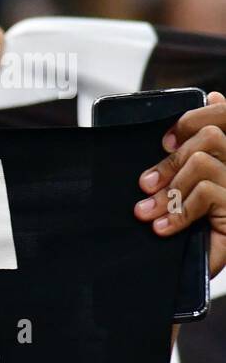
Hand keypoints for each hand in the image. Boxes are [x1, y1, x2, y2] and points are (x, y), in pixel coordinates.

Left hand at [134, 91, 225, 277]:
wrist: (200, 266)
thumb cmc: (196, 225)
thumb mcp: (185, 185)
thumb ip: (193, 146)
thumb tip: (209, 97)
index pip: (222, 113)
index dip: (191, 121)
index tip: (164, 143)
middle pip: (209, 135)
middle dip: (169, 161)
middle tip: (145, 186)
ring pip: (202, 162)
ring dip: (168, 189)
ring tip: (147, 211)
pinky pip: (207, 193)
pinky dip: (178, 211)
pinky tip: (164, 227)